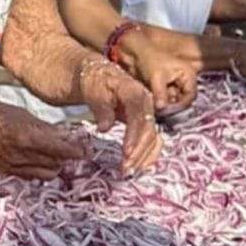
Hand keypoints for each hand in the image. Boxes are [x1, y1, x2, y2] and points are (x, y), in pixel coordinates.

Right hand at [0, 101, 90, 180]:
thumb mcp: (21, 113)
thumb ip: (44, 127)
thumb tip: (66, 136)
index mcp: (27, 136)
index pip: (62, 149)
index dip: (78, 151)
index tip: (86, 150)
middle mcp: (22, 155)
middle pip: (58, 164)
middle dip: (66, 157)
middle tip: (70, 149)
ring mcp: (14, 166)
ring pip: (47, 174)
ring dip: (54, 165)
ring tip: (53, 154)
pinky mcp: (7, 172)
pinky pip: (31, 176)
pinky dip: (39, 169)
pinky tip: (36, 158)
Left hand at [78, 58, 160, 175]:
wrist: (96, 73)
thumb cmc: (93, 79)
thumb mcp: (92, 88)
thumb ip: (101, 107)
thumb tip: (105, 127)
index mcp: (135, 92)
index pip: (139, 117)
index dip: (134, 137)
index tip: (127, 153)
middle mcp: (146, 104)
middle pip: (149, 131)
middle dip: (139, 152)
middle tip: (126, 169)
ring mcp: (146, 114)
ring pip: (152, 139)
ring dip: (143, 157)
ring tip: (129, 171)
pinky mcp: (143, 123)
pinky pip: (151, 141)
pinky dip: (146, 155)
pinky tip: (137, 166)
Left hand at [127, 37, 197, 115]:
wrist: (133, 52)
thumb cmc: (148, 59)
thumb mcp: (156, 77)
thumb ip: (161, 94)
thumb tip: (162, 109)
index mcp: (187, 74)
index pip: (191, 94)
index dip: (182, 104)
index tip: (170, 111)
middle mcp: (183, 80)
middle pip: (183, 99)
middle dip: (173, 106)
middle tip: (163, 112)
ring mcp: (173, 84)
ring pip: (173, 100)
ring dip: (166, 105)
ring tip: (157, 108)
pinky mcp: (163, 87)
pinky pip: (165, 99)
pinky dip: (160, 102)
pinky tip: (153, 104)